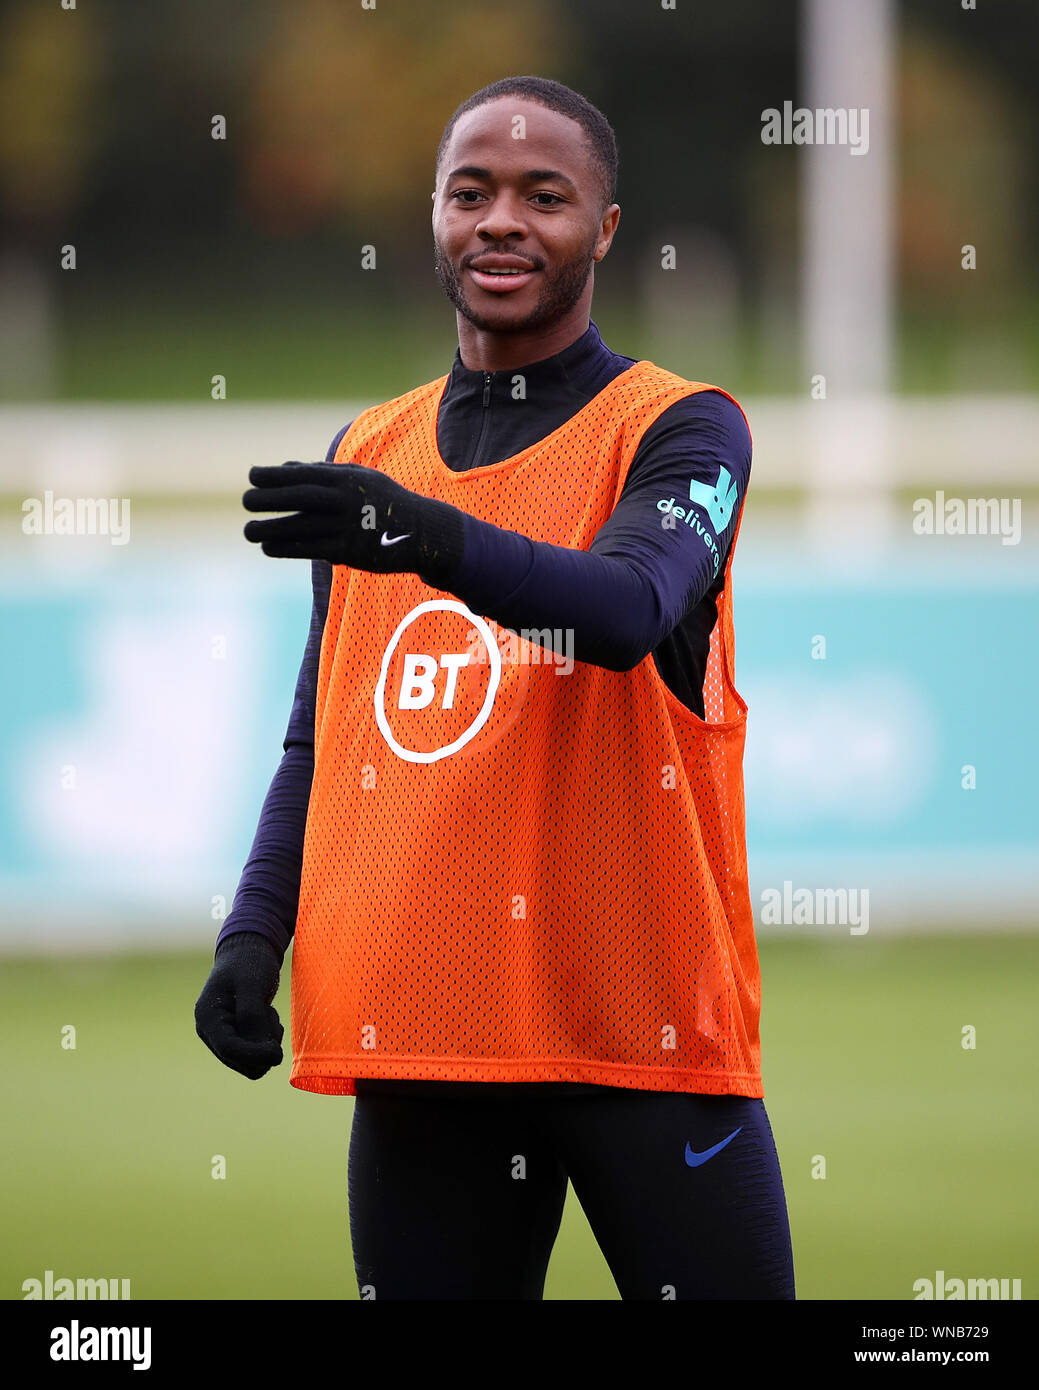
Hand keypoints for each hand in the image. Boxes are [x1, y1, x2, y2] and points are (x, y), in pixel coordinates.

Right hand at [194, 932, 283, 1079]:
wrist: (248, 950)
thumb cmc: (248, 962)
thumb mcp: (252, 984)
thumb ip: (252, 1015)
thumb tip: (260, 1049)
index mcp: (207, 1017)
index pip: (229, 1049)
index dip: (254, 1055)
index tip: (277, 1053)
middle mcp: (211, 1031)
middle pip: (241, 1062)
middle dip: (262, 1044)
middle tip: (270, 1015)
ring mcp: (223, 1035)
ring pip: (252, 1061)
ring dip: (266, 1041)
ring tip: (267, 1012)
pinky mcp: (237, 1036)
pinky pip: (257, 1053)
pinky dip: (267, 1038)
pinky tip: (266, 1015)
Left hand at [242, 461, 464, 581]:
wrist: (422, 531)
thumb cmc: (383, 501)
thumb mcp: (358, 479)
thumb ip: (322, 474)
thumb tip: (284, 469)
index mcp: (346, 478)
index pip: (304, 474)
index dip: (275, 475)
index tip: (252, 476)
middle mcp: (346, 501)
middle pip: (301, 497)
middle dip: (270, 499)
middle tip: (245, 501)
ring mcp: (348, 526)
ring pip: (302, 527)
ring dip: (272, 529)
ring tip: (248, 531)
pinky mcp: (351, 551)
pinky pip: (312, 549)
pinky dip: (287, 547)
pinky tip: (269, 547)